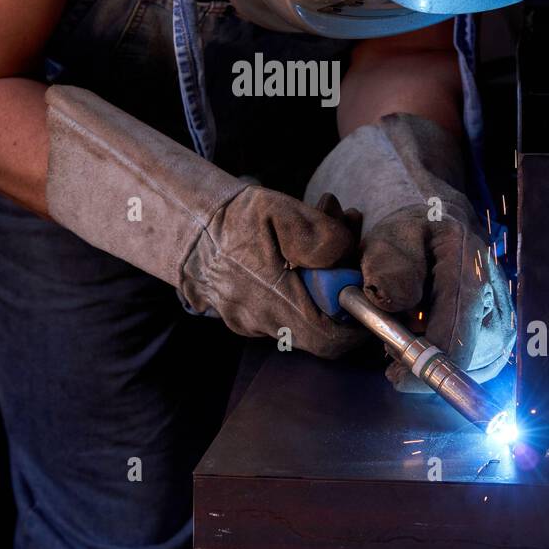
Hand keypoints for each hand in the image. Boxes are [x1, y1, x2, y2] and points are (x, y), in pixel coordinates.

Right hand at [182, 185, 365, 358]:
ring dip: (319, 291)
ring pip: (300, 322)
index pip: (329, 338)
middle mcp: (260, 321)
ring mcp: (249, 325)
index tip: (359, 288)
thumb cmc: (235, 217)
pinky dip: (296, 294)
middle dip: (338, 295)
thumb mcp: (280, 210)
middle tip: (342, 255)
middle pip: (319, 330)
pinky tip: (295, 261)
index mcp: (271, 299)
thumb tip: (345, 257)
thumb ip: (319, 234)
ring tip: (319, 247)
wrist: (188, 226)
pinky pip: (280, 316)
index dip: (354, 321)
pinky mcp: (242, 321)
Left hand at [305, 113, 514, 386]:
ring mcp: (498, 306)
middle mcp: (493, 289)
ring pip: (478, 358)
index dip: (426, 367)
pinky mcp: (494, 318)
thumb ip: (389, 265)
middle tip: (394, 355)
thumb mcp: (388, 232)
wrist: (431, 206)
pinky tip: (424, 336)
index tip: (396, 378)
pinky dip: (448, 354)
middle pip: (474, 355)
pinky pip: (478, 353)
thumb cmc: (407, 220)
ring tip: (407, 338)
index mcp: (467, 264)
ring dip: (441, 360)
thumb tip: (396, 304)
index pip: (458, 336)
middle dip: (432, 364)